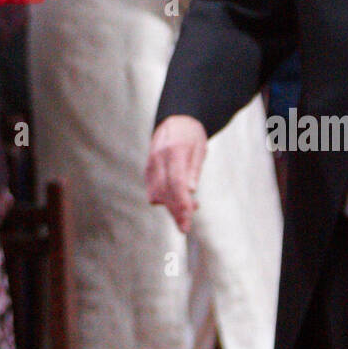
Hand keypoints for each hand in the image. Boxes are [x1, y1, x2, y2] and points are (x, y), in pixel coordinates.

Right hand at [145, 116, 208, 234]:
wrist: (175, 121)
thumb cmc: (191, 135)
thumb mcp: (200, 148)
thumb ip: (194, 169)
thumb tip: (191, 191)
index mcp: (174, 151)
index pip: (176, 183)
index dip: (181, 204)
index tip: (186, 222)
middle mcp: (158, 159)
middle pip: (164, 192)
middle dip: (175, 212)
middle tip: (185, 227)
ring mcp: (150, 165)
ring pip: (156, 194)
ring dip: (171, 207)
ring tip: (191, 208)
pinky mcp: (148, 171)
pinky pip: (152, 191)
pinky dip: (164, 200)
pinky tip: (179, 201)